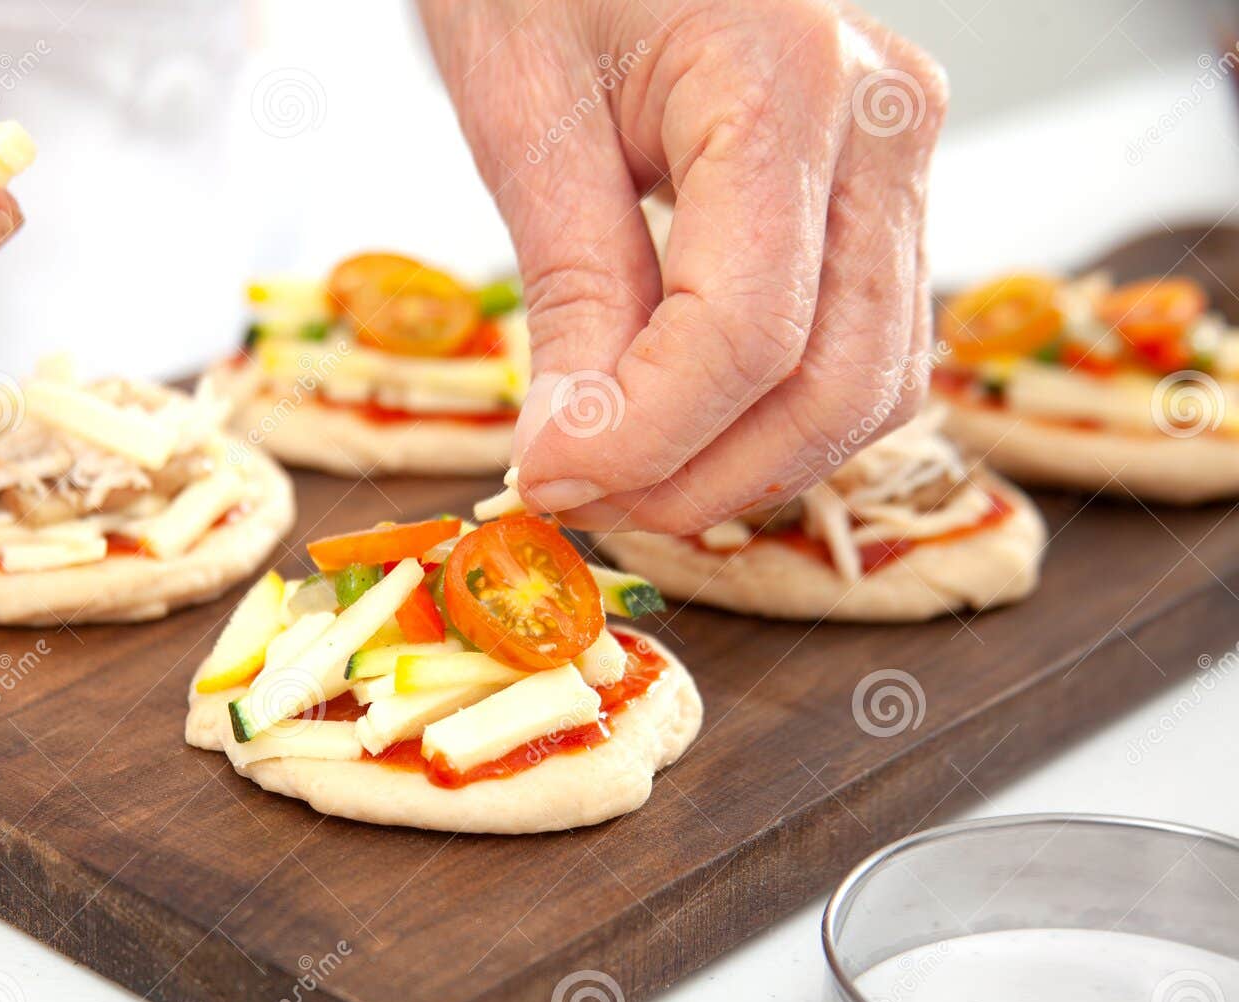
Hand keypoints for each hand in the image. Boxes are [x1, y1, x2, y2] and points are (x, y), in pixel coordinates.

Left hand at [421, 0, 946, 531]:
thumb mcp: (526, 115)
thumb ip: (572, 290)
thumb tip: (574, 454)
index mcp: (787, 75)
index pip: (745, 330)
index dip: (643, 438)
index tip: (546, 480)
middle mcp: (881, 123)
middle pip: (835, 383)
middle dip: (701, 478)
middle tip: (581, 500)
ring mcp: (899, 161)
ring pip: (871, 388)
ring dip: (747, 467)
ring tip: (624, 477)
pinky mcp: (883, 199)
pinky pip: (863, 353)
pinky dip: (778, 419)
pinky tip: (684, 430)